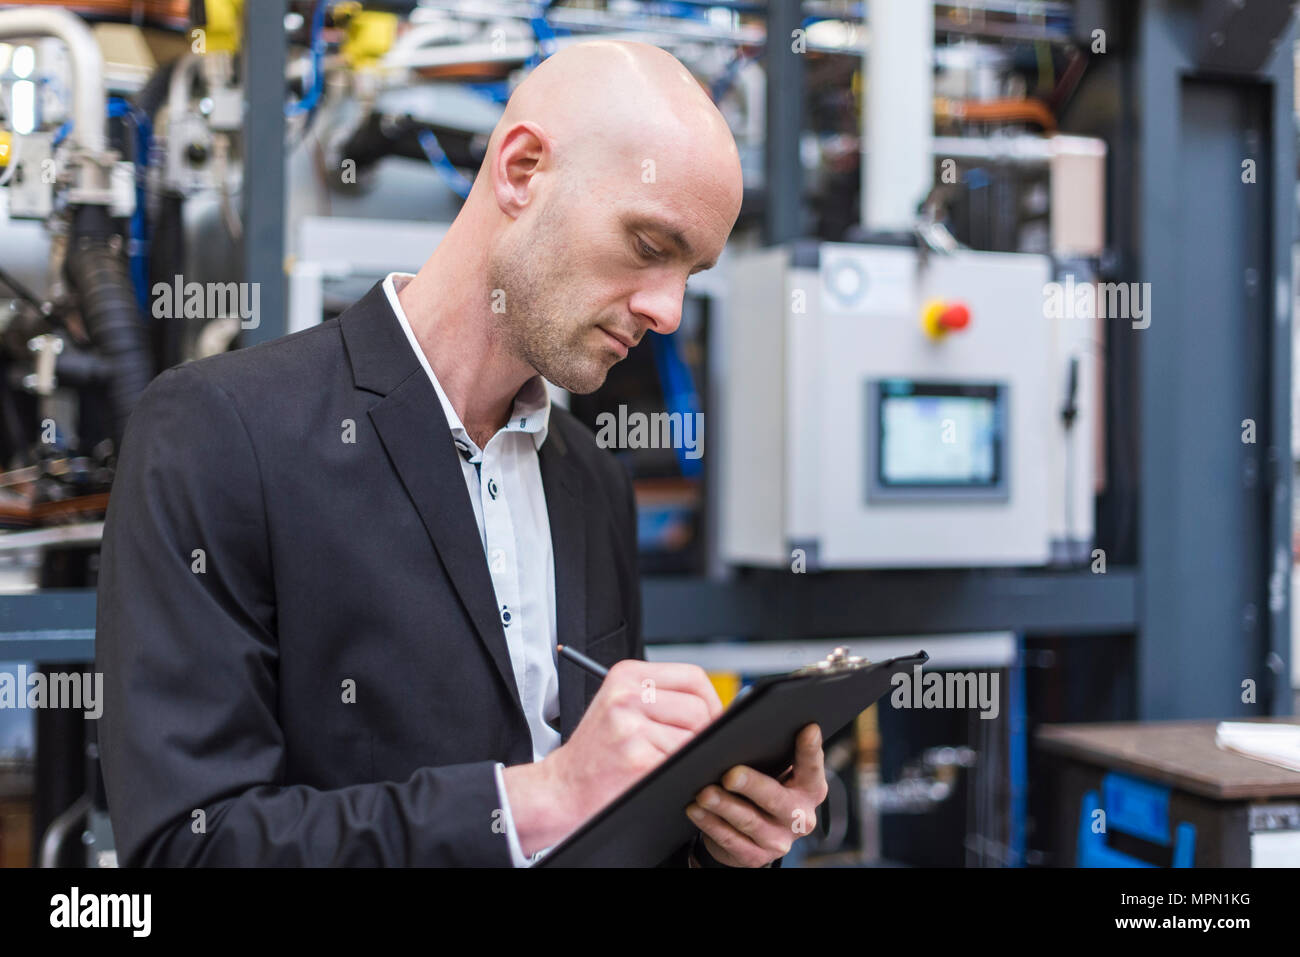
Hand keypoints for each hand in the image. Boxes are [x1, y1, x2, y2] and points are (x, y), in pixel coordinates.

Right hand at [504, 659, 722, 854]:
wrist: (560, 787)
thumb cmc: (596, 751)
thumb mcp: (620, 706)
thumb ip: (661, 697)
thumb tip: (717, 709)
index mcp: (627, 675)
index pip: (693, 677)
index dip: (711, 702)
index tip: (711, 720)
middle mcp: (626, 695)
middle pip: (699, 708)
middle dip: (703, 733)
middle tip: (687, 748)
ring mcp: (630, 726)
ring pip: (694, 737)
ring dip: (688, 755)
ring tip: (663, 761)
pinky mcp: (636, 758)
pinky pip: (680, 762)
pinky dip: (677, 772)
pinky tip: (655, 774)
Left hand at [686, 723, 827, 866]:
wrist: (753, 836)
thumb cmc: (763, 788)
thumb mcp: (774, 771)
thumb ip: (771, 752)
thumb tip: (744, 730)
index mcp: (810, 789)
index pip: (812, 767)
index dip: (810, 749)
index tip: (807, 729)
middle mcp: (800, 817)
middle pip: (776, 799)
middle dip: (752, 785)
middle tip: (730, 775)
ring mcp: (779, 840)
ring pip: (749, 822)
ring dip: (724, 806)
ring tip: (704, 793)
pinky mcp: (755, 857)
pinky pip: (730, 840)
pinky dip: (711, 824)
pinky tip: (696, 810)